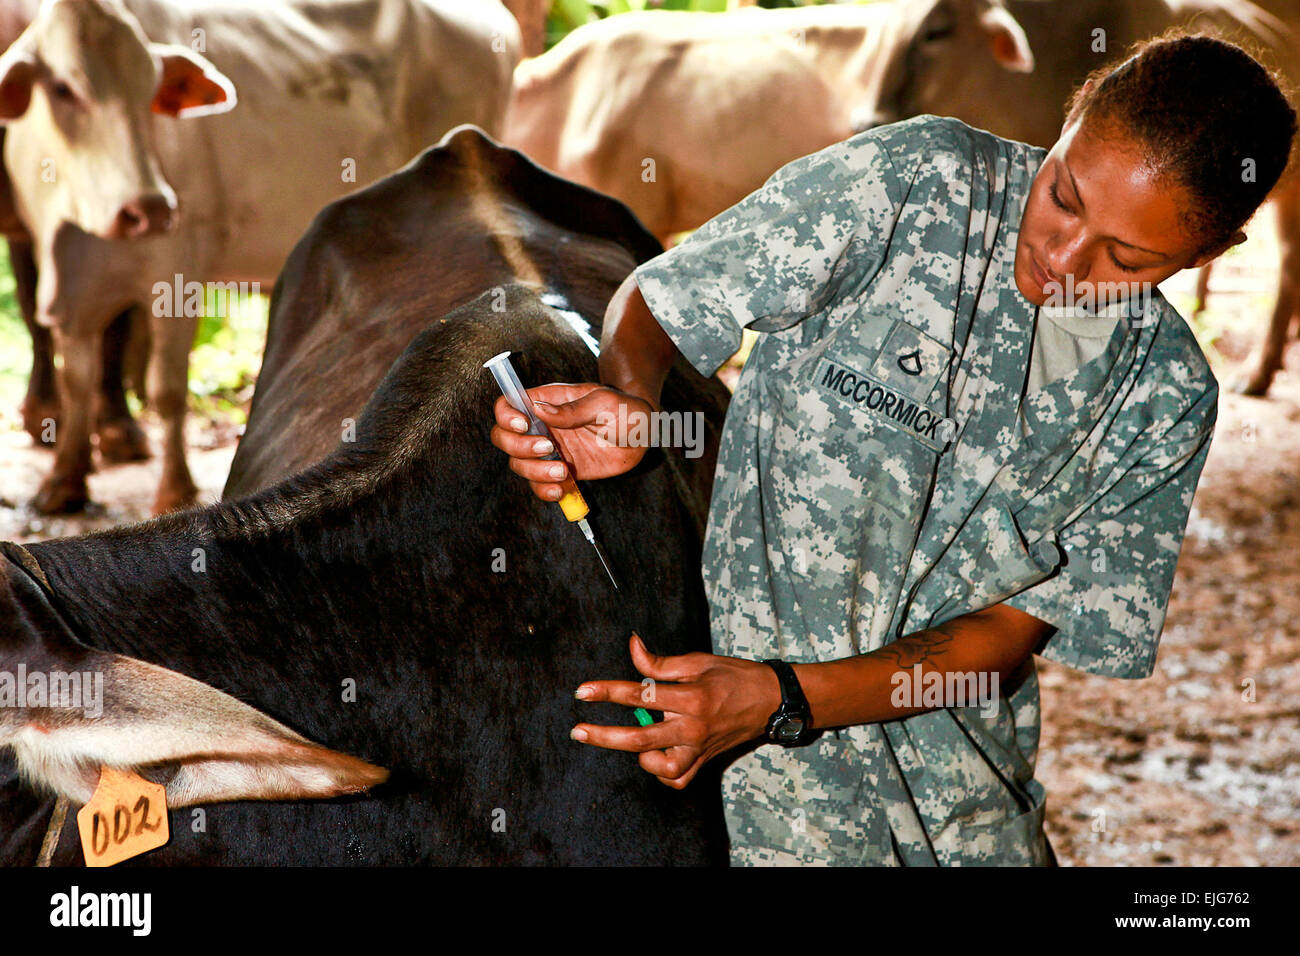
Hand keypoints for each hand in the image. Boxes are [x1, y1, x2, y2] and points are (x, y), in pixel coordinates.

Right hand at [489, 383, 657, 502]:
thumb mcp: (605, 403)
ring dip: (534, 472)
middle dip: (518, 447)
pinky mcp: (559, 471)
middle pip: (504, 437)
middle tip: (549, 449)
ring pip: (518, 464)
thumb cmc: (626, 409)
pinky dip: (543, 491)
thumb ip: (573, 409)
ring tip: (563, 472)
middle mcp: (541, 426)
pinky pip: (538, 485)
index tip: (525, 426)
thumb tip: (539, 411)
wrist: (644, 435)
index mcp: (547, 402)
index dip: (506, 416)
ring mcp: (548, 451)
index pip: (507, 404)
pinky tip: (560, 490)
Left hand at [571, 633, 781, 788]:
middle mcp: (693, 728)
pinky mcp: (704, 760)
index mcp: (692, 698)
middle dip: (604, 736)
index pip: (641, 695)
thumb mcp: (699, 661)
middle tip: (578, 732)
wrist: (772, 701)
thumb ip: (660, 662)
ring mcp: (699, 748)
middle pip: (639, 739)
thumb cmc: (735, 676)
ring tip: (635, 740)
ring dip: (640, 755)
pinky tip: (654, 755)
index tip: (583, 691)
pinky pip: (677, 778)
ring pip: (660, 767)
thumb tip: (632, 647)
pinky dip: (662, 771)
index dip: (608, 692)